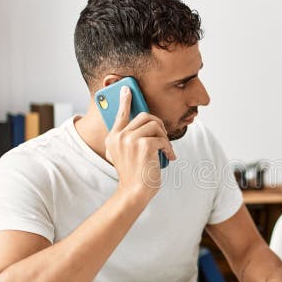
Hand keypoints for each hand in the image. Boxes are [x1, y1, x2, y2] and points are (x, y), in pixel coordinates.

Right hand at [105, 86, 175, 200]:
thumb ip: (129, 139)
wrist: (134, 192)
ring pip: (155, 126)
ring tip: (165, 150)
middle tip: (163, 137)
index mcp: (112, 138)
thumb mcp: (124, 155)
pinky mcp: (144, 145)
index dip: (125, 100)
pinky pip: (162, 139)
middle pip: (145, 117)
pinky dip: (168, 148)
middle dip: (158, 125)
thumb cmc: (134, 174)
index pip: (120, 114)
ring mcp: (130, 140)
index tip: (127, 89)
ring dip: (164, 138)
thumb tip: (145, 125)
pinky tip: (169, 157)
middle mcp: (119, 136)